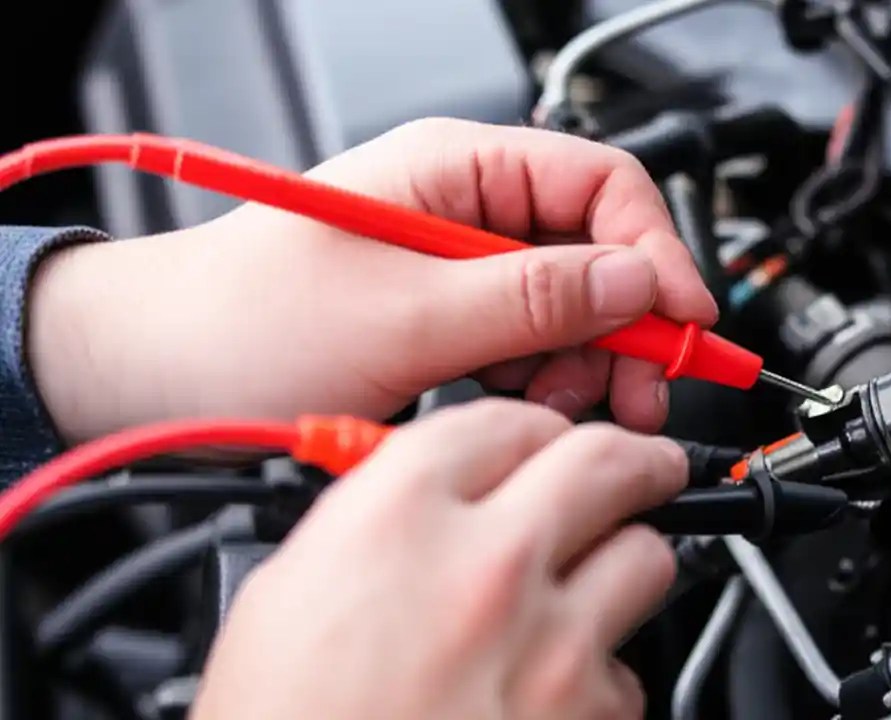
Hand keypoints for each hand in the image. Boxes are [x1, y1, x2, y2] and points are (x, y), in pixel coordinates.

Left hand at [28, 119, 716, 442]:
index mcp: (456, 168)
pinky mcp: (450, 318)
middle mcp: (466, 209)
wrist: (155, 374)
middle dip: (626, 323)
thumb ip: (529, 299)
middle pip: (597, 250)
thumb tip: (634, 283)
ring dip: (583, 362)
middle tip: (637, 391)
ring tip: (555, 406)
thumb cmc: (242, 320)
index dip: (655, 251)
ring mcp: (460, 267)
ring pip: (571, 307)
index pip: (602, 183)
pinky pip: (530, 344)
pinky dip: (543, 381)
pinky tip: (522, 407)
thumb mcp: (404, 315)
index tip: (684, 322)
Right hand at [189, 399, 686, 719]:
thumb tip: (425, 497)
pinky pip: (627, 669)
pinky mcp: (589, 718)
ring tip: (597, 578)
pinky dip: (601, 673)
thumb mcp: (281, 598)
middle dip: (629, 460)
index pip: (502, 422)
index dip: (527, 431)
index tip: (541, 442)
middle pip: (603, 461)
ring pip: (645, 555)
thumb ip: (373, 521)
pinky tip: (555, 688)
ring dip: (626, 559)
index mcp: (396, 518)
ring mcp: (550, 645)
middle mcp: (486, 565)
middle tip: (640, 468)